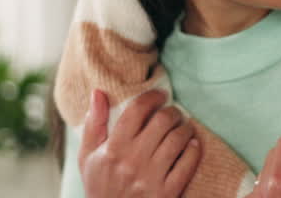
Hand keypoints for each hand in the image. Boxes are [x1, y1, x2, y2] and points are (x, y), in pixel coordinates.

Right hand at [78, 89, 200, 197]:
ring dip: (185, 128)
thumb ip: (93, 124)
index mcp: (113, 149)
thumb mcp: (87, 157)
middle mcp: (132, 161)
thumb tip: (98, 92)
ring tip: (183, 128)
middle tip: (173, 113)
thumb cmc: (99, 186)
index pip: (137, 110)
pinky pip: (188, 163)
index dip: (152, 97)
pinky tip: (191, 145)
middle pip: (162, 121)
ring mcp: (151, 178)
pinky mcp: (167, 192)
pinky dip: (193, 150)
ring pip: (178, 139)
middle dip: (172, 112)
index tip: (159, 96)